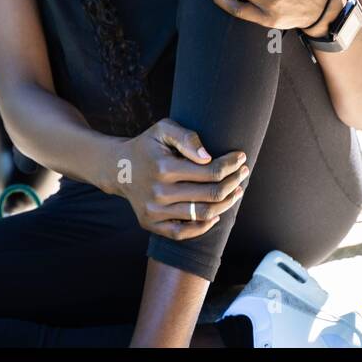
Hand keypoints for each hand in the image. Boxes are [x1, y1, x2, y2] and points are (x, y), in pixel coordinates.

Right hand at [115, 118, 248, 239]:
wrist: (119, 168)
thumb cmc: (148, 146)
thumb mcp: (163, 129)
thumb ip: (187, 138)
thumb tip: (207, 157)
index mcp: (164, 168)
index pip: (210, 171)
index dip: (231, 165)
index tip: (240, 158)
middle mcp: (158, 193)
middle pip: (210, 194)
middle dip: (234, 183)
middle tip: (243, 174)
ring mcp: (154, 211)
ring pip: (202, 214)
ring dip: (226, 203)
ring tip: (236, 191)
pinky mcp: (151, 224)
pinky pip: (183, 232)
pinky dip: (204, 226)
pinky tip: (216, 214)